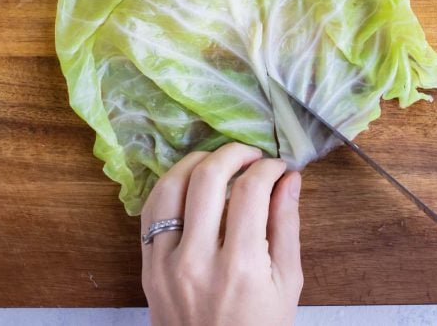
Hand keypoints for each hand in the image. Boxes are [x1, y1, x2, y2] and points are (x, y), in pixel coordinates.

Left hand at [140, 143, 303, 325]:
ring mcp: (165, 264)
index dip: (267, 169)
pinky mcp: (147, 267)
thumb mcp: (287, 283)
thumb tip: (289, 177)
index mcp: (241, 268)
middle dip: (232, 154)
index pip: (250, 192)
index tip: (277, 168)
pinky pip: (150, 212)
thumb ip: (287, 225)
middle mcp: (198, 262)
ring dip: (195, 163)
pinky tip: (190, 184)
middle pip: (207, 179)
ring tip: (218, 163)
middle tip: (250, 155)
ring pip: (170, 187)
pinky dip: (170, 188)